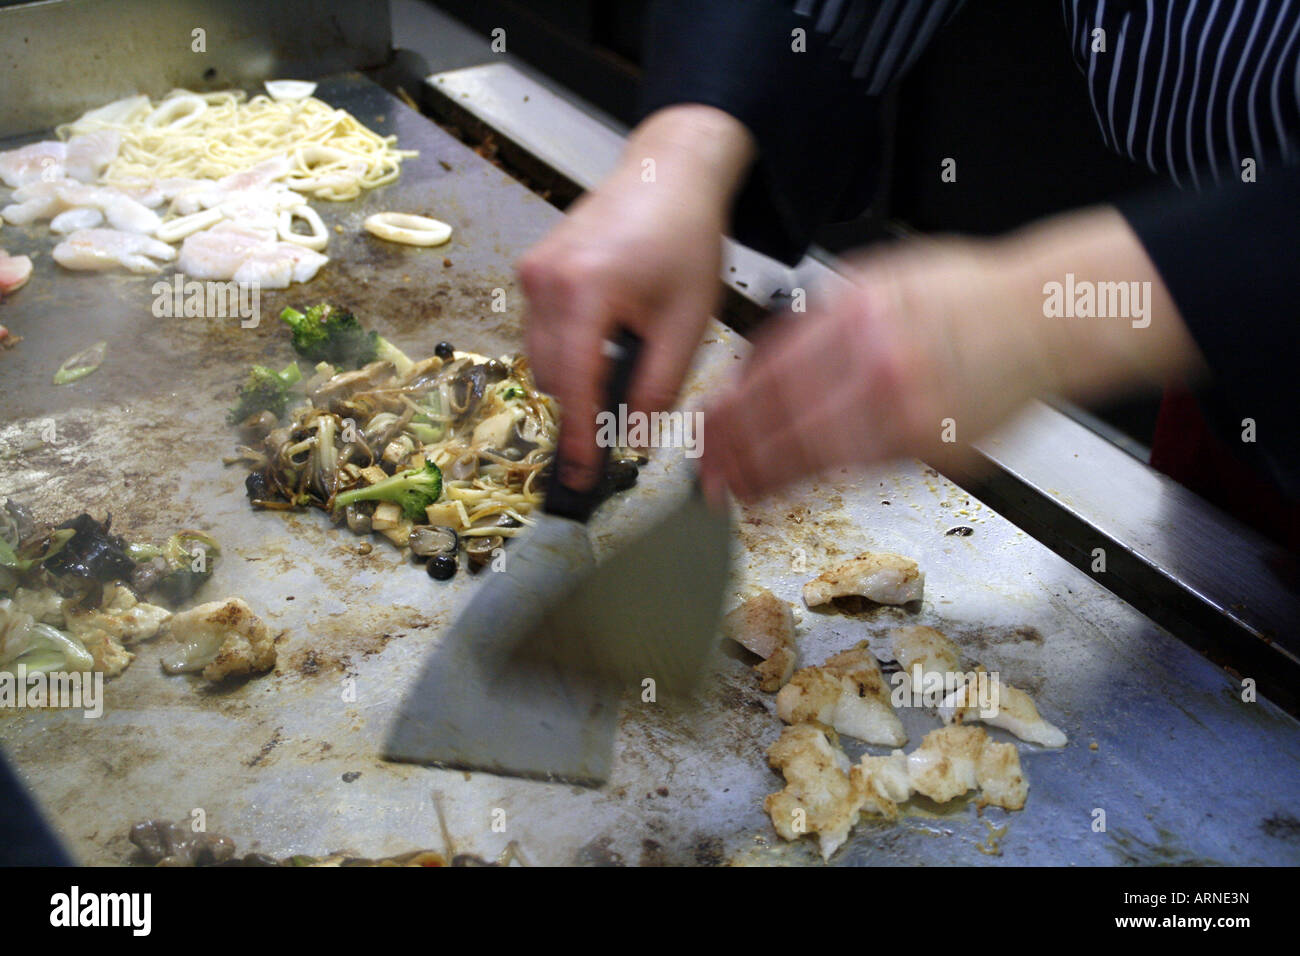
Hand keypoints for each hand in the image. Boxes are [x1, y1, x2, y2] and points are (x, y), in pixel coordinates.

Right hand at [518, 105, 754, 488]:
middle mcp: (544, 280)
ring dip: (575, 376)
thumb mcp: (685, 323)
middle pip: (550, 375)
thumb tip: (630, 438)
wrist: (669, 171)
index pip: (572, 384)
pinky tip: (607, 339)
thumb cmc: (686, 240)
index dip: (577, 438)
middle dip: (580, 406)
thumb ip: (656, 386)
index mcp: (584, 290)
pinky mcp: (532, 267)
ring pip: (541, 355)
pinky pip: (542, 329)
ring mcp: (532, 271)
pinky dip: (569, 348)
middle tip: (618, 428)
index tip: (582, 478)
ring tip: (623, 368)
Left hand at [700, 207, 1203, 501]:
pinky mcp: (926, 442)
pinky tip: (784, 488)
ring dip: (763, 475)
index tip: (705, 424)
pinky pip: (855, 466)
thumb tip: (764, 358)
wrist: (1044, 319)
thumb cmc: (967, 296)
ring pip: (813, 450)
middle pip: (781, 413)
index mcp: (856, 310)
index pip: (771, 366)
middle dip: (733, 447)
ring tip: (729, 490)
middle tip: (702, 469)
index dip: (730, 404)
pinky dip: (812, 479)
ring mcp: (901, 406)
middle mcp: (874, 359)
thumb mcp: (883, 276)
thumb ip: (823, 315)